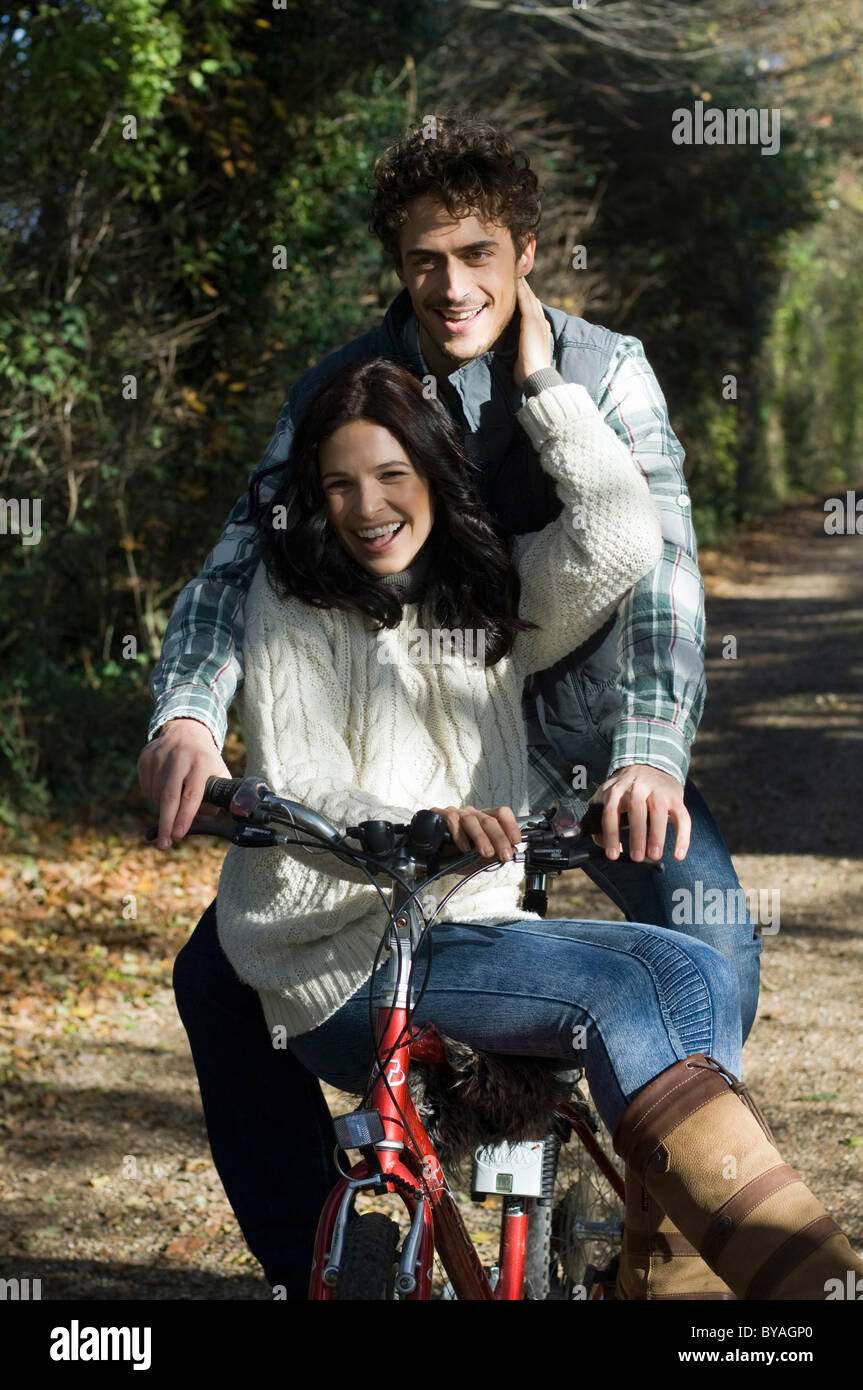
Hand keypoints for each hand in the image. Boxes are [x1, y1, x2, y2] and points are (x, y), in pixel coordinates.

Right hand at [138, 718, 231, 849]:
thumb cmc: (205, 760)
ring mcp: (159, 757)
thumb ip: (216, 798)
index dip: (185, 816)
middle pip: (169, 797)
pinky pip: (146, 788)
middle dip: (166, 824)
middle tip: (164, 845)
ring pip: (156, 796)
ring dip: (164, 808)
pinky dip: (155, 796)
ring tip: (176, 799)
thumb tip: (203, 820)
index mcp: (201, 762)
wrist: (185, 731)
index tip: (179, 834)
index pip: (192, 794)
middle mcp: (179, 758)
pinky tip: (165, 787)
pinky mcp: (145, 758)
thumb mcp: (219, 773)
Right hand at [429, 804, 522, 862]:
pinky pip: (453, 820)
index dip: (511, 825)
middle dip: (499, 838)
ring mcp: (458, 813)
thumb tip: (511, 852)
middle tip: (505, 854)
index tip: (516, 841)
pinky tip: (463, 848)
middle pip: (490, 819)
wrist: (432, 857)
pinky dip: (460, 835)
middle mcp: (473, 814)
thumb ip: (494, 856)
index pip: (502, 814)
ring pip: (472, 820)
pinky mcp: (441, 815)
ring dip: (481, 838)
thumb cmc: (457, 856)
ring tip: (487, 853)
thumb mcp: (478, 860)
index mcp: (485, 820)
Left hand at [512, 275, 552, 390]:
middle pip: (532, 300)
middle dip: (524, 287)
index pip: (532, 311)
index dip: (526, 299)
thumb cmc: (528, 374)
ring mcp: (538, 321)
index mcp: (541, 332)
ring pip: (529, 297)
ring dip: (522, 285)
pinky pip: (525, 300)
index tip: (518, 289)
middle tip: (517, 273)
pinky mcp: (532, 321)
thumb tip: (510, 355)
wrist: (537, 377)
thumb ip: (519, 351)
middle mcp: (542, 324)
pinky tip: (515, 280)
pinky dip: (520, 289)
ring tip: (515, 271)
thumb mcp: (523, 358)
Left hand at [588, 765, 690, 862]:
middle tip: (636, 857)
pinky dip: (683, 837)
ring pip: (659, 812)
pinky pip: (683, 818)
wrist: (649, 764)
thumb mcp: (607, 797)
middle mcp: (638, 788)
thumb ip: (599, 819)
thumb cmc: (625, 789)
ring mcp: (659, 791)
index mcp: (617, 790)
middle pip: (636, 810)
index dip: (610, 834)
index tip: (612, 855)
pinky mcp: (676, 798)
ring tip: (655, 856)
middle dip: (637, 835)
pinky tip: (679, 855)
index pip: (611, 812)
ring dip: (657, 835)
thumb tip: (605, 845)